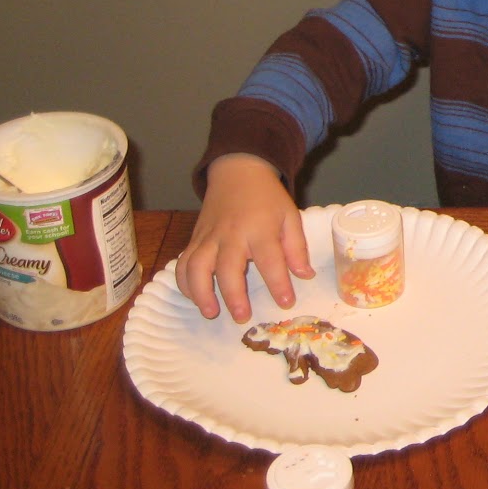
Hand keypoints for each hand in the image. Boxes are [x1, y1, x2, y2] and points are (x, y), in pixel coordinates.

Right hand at [174, 154, 313, 321]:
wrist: (238, 172)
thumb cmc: (267, 198)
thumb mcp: (290, 216)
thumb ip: (296, 247)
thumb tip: (305, 275)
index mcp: (260, 228)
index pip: (270, 259)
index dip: (278, 283)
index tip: (285, 303)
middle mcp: (231, 234)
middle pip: (228, 266)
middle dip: (233, 294)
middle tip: (241, 317)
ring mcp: (209, 237)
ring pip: (196, 266)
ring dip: (200, 292)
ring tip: (210, 312)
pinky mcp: (195, 239)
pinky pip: (183, 262)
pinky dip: (183, 282)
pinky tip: (193, 296)